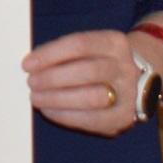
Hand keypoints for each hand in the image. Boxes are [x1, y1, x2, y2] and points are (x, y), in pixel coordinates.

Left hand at [22, 29, 144, 136]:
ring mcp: (128, 94)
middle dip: (53, 78)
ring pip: (92, 97)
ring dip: (58, 98)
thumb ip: (64, 53)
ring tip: (37, 98)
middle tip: (32, 82)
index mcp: (114, 43)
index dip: (51, 54)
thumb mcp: (88, 49)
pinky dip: (65, 116)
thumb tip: (32, 64)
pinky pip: (92, 119)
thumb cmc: (97, 62)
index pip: (80, 44)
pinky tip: (49, 110)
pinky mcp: (123, 117)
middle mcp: (125, 67)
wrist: (133, 83)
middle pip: (88, 71)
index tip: (28, 64)